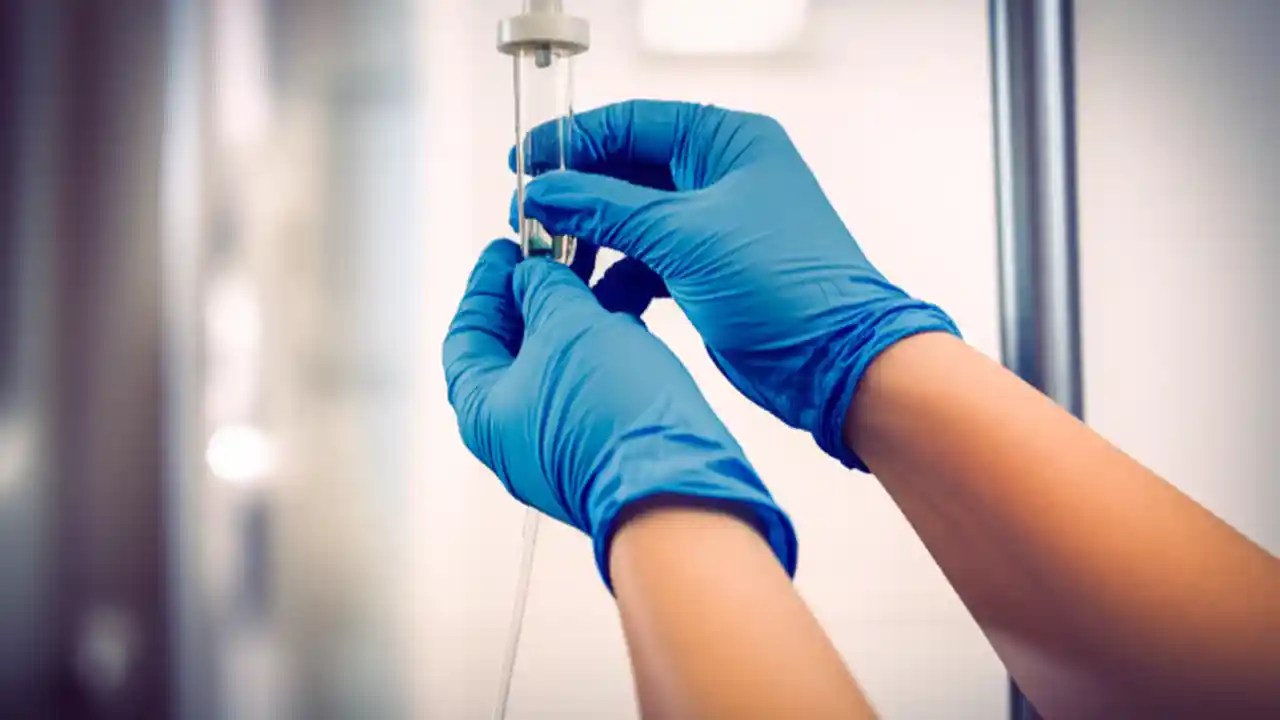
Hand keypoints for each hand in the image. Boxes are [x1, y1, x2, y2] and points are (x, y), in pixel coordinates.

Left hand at [442, 240, 795, 586]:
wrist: (678, 491)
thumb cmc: (612, 420)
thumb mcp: (568, 326)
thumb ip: (544, 288)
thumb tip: (535, 274)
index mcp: (483, 411)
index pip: (466, 334)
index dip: (485, 284)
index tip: (507, 250)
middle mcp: (516, 432)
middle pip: (513, 346)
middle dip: (537, 292)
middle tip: (557, 251)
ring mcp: (561, 440)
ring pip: (561, 360)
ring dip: (577, 311)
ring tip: (599, 268)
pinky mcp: (606, 442)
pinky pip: (596, 379)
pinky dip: (607, 341)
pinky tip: (630, 308)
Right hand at [514, 100, 958, 468]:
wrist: (832, 361)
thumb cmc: (785, 285)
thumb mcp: (682, 235)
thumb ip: (605, 208)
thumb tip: (546, 192)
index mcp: (727, 142)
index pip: (632, 124)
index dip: (573, 141)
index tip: (526, 164)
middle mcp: (721, 175)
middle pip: (627, 171)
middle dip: (577, 195)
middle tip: (528, 217)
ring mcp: (713, 224)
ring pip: (632, 219)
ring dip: (592, 238)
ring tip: (552, 258)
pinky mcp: (706, 270)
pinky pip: (645, 260)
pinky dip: (617, 276)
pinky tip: (594, 295)